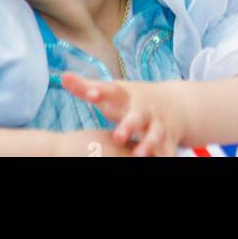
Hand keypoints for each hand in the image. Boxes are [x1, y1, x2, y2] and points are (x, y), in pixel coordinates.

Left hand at [60, 72, 181, 156]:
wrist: (174, 104)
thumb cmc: (131, 100)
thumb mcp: (113, 92)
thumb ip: (86, 87)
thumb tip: (63, 76)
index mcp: (127, 97)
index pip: (113, 92)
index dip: (101, 93)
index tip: (90, 94)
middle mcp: (144, 109)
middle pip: (136, 116)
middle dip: (128, 125)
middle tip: (117, 136)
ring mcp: (158, 124)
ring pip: (155, 134)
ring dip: (148, 144)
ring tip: (139, 155)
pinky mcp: (168, 140)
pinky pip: (167, 151)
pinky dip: (166, 156)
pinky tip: (163, 162)